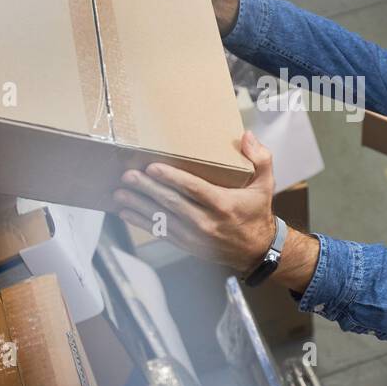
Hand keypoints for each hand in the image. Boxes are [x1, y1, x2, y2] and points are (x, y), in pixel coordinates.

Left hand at [113, 130, 276, 274]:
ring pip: (162, 219)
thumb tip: (247, 135)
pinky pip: (161, 232)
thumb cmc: (257, 212)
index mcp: (224, 204)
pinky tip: (126, 212)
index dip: (172, 178)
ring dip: (139, 205)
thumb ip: (260, 158)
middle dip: (147, 189)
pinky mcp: (187, 244)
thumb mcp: (266, 184)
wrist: (256, 250)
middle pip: (172, 203)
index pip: (194, 189)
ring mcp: (195, 236)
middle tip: (128, 176)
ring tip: (120, 193)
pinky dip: (142, 222)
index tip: (153, 167)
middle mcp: (207, 222)